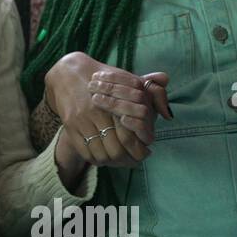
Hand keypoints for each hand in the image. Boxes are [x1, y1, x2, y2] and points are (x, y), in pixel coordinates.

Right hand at [44, 52, 169, 169]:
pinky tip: (103, 157)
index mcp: (114, 101)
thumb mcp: (128, 79)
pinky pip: (85, 152)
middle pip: (116, 148)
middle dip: (127, 159)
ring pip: (101, 153)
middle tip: (133, 160)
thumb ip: (152, 90)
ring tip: (119, 160)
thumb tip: (168, 103)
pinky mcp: (70, 126)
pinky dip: (96, 159)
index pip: (130, 135)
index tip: (146, 152)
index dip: (139, 149)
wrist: (67, 73)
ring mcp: (82, 120)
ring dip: (111, 162)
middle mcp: (97, 112)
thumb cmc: (103, 77)